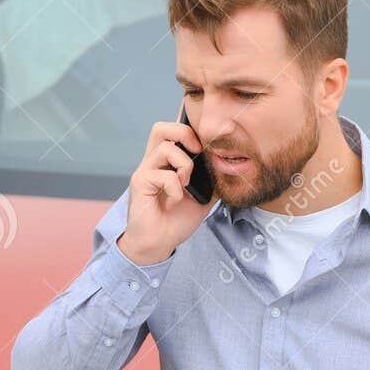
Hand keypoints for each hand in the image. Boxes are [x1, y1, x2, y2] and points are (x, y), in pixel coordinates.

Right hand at [118, 102, 211, 262]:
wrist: (159, 242)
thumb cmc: (176, 219)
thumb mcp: (204, 196)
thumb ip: (213, 179)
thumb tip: (230, 167)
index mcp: (167, 161)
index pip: (173, 130)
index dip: (189, 128)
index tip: (206, 143)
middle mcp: (153, 162)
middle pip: (161, 127)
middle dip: (184, 133)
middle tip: (197, 151)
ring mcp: (145, 171)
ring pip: (165, 148)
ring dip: (184, 165)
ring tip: (186, 183)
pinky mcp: (139, 183)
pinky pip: (162, 175)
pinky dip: (175, 187)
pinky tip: (176, 200)